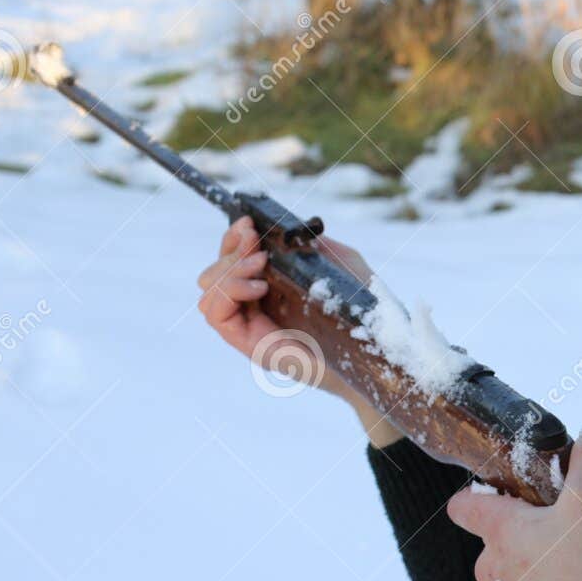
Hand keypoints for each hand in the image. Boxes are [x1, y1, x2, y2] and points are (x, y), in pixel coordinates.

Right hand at [195, 215, 402, 445]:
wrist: (372, 356)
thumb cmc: (362, 317)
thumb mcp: (342, 269)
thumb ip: (316, 247)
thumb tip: (291, 229)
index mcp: (269, 287)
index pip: (232, 257)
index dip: (234, 237)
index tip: (249, 223)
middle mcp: (254, 307)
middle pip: (215, 270)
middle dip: (231, 250)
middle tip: (257, 245)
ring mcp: (249, 326)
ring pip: (209, 289)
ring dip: (229, 269)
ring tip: (260, 266)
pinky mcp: (248, 344)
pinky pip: (216, 313)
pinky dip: (229, 292)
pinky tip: (259, 288)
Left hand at [446, 431, 581, 580]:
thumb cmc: (577, 577)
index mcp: (498, 530)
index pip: (463, 505)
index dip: (476, 494)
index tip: (503, 492)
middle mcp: (489, 565)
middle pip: (495, 540)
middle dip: (524, 534)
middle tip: (562, 532)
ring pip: (510, 574)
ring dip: (534, 569)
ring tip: (572, 570)